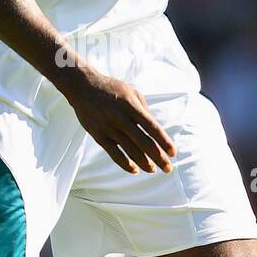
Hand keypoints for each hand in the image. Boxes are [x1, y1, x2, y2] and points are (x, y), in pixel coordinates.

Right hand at [59, 66, 175, 174]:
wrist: (83, 86)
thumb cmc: (112, 89)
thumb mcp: (132, 92)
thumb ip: (144, 110)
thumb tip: (155, 131)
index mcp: (131, 106)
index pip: (152, 127)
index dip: (164, 141)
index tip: (173, 153)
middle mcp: (121, 118)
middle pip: (144, 143)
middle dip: (158, 157)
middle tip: (168, 168)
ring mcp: (109, 128)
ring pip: (130, 151)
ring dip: (144, 163)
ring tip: (153, 169)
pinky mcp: (98, 135)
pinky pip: (114, 154)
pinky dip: (125, 164)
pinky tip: (135, 170)